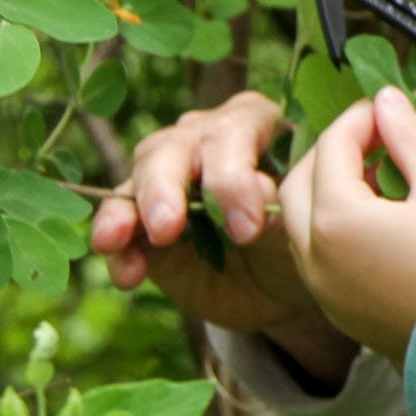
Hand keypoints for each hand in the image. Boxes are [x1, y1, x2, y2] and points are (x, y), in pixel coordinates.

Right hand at [89, 93, 354, 375]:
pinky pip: (117, 222)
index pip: (232, 132)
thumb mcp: (298, 229)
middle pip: (172, 147)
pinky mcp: (142, 217)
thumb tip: (253, 187)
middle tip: (166, 228)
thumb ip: (277, 206)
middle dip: (164, 186)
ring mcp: (169, 175)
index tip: (245, 229)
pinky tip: (128, 275)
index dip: (231, 177)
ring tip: (117, 240)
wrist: (279, 290)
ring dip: (125, 210)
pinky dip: (117, 248)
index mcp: (254, 125)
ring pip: (137, 177)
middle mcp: (205, 139)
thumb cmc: (298, 241)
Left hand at [280, 88, 415, 357]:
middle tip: (379, 136)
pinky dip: (342, 228)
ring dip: (334, 190)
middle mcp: (316, 260)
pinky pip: (325, 259)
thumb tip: (388, 101)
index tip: (394, 106)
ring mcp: (326, 293)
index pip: (332, 147)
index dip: (363, 117)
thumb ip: (411, 136)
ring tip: (385, 175)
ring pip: (307, 225)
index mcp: (335, 220)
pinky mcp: (345, 315)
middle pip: (301, 184)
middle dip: (335, 152)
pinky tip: (386, 219)